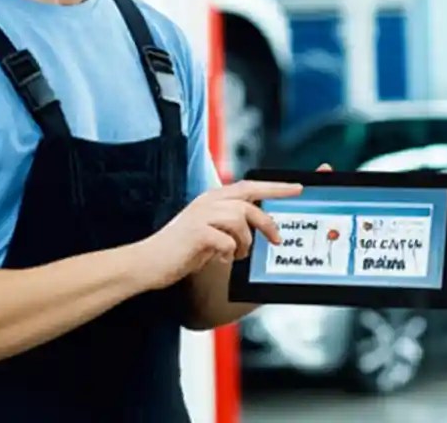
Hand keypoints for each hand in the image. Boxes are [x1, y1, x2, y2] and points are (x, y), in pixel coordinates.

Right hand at [136, 179, 302, 289]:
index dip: (275, 186)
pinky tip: (217, 258)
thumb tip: (257, 231)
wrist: (148, 262)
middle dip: (267, 222)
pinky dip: (228, 253)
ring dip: (243, 243)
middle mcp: (208, 201)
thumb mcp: (209, 232)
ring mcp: (201, 215)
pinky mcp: (197, 233)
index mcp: (212, 198)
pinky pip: (227, 241)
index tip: (298, 187)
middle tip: (277, 239)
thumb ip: (230, 225)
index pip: (250, 186)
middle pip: (249, 202)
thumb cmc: (180, 249)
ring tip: (233, 254)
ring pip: (240, 221)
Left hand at [317, 165, 446, 282]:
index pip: (422, 203)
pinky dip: (445, 275)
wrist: (313, 258)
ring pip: (434, 251)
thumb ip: (327, 185)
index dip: (445, 206)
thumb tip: (325, 168)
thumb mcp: (326, 205)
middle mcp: (396, 229)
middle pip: (435, 228)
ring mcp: (396, 252)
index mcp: (386, 209)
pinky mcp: (395, 274)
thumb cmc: (322, 227)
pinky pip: (425, 274)